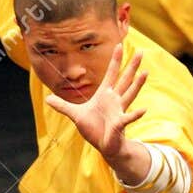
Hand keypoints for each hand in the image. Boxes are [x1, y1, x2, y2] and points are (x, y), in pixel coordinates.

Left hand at [44, 45, 146, 160]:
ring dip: (137, 84)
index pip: (112, 74)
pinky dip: (135, 114)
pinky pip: (128, 118)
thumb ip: (63, 106)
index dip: (115, 60)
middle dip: (132, 66)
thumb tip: (47, 99)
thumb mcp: (76, 115)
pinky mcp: (119, 124)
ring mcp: (119, 111)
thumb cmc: (94, 129)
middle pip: (125, 80)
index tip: (120, 45)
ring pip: (130, 94)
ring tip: (145, 72)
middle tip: (141, 52)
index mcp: (105, 95)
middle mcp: (115, 100)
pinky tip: (144, 109)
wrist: (104, 146)